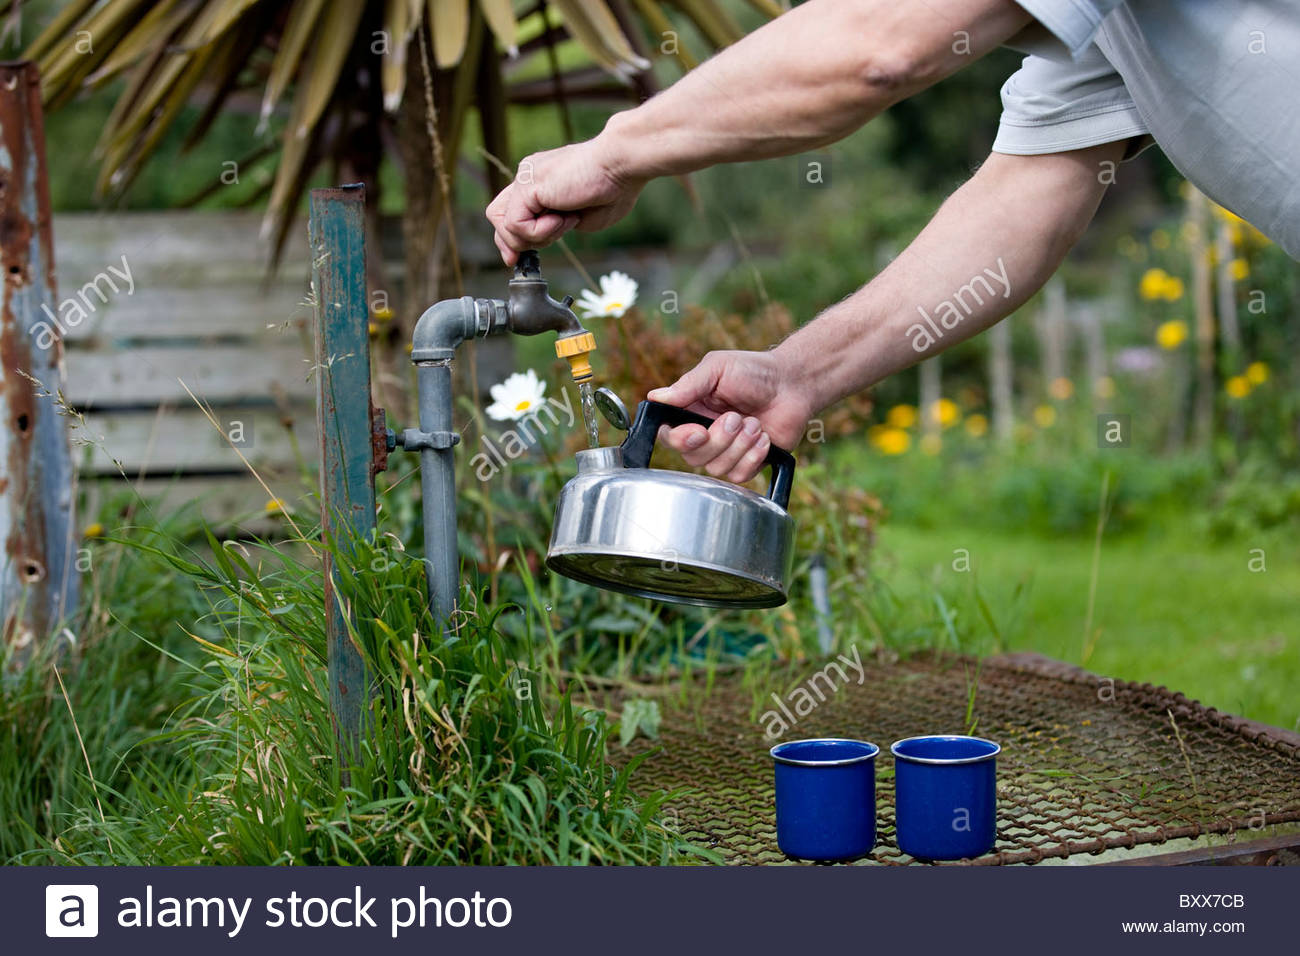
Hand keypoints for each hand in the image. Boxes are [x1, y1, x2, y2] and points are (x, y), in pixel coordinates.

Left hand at [485, 133, 643, 265]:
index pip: (509, 212)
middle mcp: (528, 178)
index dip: (511, 239)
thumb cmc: (616, 187)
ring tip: (566, 223)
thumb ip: (562, 227)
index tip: (517, 260)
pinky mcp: (527, 186)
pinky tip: (564, 219)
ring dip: (537, 238)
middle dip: (512, 243)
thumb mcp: (586, 218)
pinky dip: (540, 232)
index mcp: (541, 182)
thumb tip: (550, 233)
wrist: (621, 163)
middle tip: (544, 243)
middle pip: (496, 217)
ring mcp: (525, 179)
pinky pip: (516, 225)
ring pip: (505, 226)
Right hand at [647, 350, 812, 482]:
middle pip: (692, 457)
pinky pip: (739, 476)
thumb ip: (688, 385)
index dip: (680, 440)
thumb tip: (655, 398)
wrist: (793, 384)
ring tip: (755, 423)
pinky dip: (753, 457)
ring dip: (739, 446)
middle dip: (718, 440)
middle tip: (737, 417)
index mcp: (691, 411)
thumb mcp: (718, 368)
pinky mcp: (747, 463)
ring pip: (716, 468)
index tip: (699, 431)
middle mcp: (705, 434)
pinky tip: (764, 438)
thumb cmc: (754, 371)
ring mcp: (726, 451)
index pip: (669, 436)